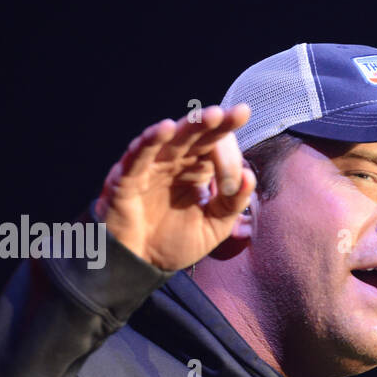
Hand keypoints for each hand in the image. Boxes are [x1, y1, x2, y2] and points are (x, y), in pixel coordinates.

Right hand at [95, 104, 255, 270]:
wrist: (138, 264)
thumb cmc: (173, 242)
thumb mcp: (214, 227)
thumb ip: (233, 205)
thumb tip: (250, 175)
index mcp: (197, 170)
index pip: (217, 150)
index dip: (230, 161)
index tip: (235, 184)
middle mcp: (174, 163)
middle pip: (197, 136)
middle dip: (217, 124)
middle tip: (238, 113)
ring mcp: (150, 167)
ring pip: (170, 139)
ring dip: (189, 126)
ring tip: (211, 115)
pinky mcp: (126, 177)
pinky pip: (137, 155)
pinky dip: (150, 140)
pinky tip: (165, 128)